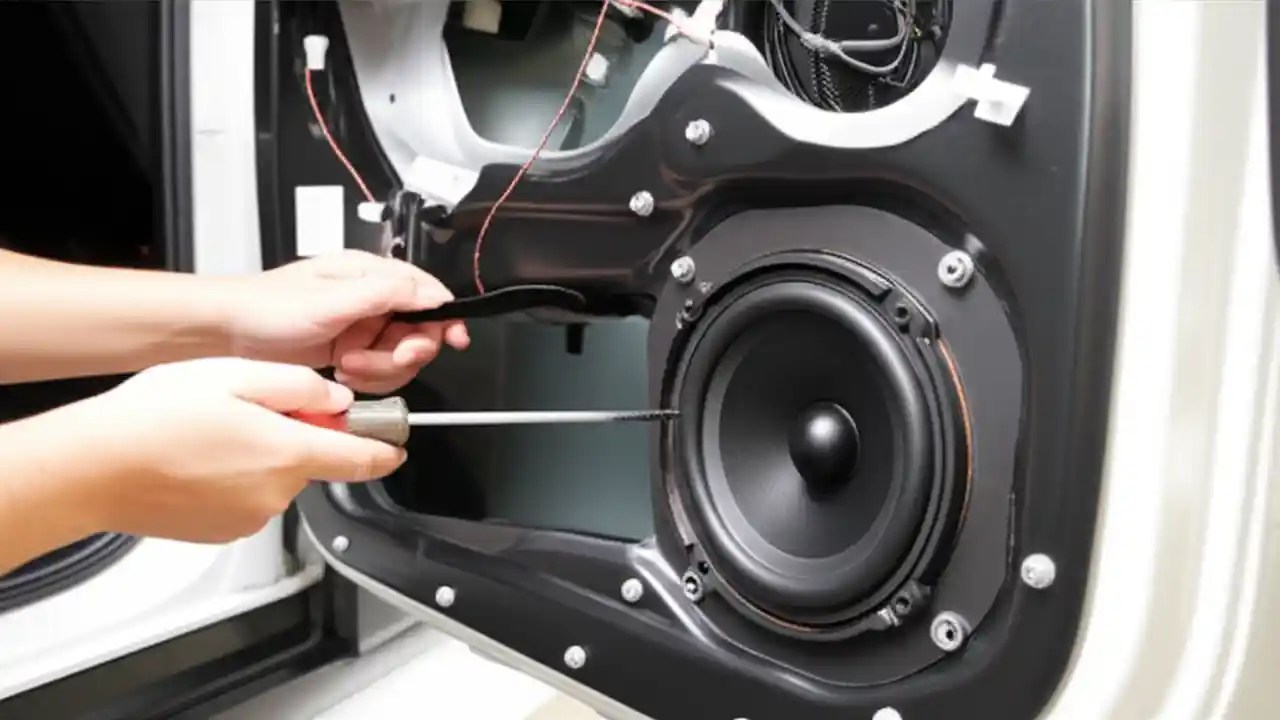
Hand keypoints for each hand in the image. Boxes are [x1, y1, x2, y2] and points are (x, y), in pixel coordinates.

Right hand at [70, 358, 405, 542]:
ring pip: (275, 478)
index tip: (396, 445)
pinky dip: (233, 478)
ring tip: (210, 432)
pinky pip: (245, 498)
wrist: (92, 468)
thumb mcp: (235, 374)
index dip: (385, 450)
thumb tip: (334, 397)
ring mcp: (248, 518)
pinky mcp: (221, 531)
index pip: (362, 460)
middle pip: (310, 461)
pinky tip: (198, 458)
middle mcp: (276, 494)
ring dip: (259, 456)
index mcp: (288, 453)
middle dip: (296, 434)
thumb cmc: (154, 418)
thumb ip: (298, 385)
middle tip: (250, 408)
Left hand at [224, 250, 469, 393]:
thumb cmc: (268, 307)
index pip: (427, 294)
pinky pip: (378, 371)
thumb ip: (387, 294)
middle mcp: (370, 300)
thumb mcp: (333, 298)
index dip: (445, 317)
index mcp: (371, 275)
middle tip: (379, 358)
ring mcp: (360, 328)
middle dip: (402, 351)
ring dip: (380, 369)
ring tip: (348, 366)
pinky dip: (366, 378)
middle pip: (419, 331)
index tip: (453, 339)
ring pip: (400, 356)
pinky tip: (343, 375)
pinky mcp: (349, 352)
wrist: (227, 334)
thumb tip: (434, 294)